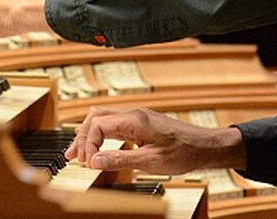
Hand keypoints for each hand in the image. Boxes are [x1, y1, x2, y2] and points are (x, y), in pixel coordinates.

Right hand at [65, 106, 246, 173]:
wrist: (205, 146)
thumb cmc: (184, 152)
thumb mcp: (151, 161)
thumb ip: (121, 159)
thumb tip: (94, 161)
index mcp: (134, 119)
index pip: (97, 125)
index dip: (87, 144)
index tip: (88, 163)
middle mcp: (133, 113)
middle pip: (95, 117)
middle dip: (81, 137)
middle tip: (72, 157)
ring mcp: (137, 116)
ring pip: (102, 117)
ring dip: (89, 134)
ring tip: (78, 152)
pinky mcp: (141, 122)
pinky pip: (113, 122)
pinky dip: (100, 133)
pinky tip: (97, 145)